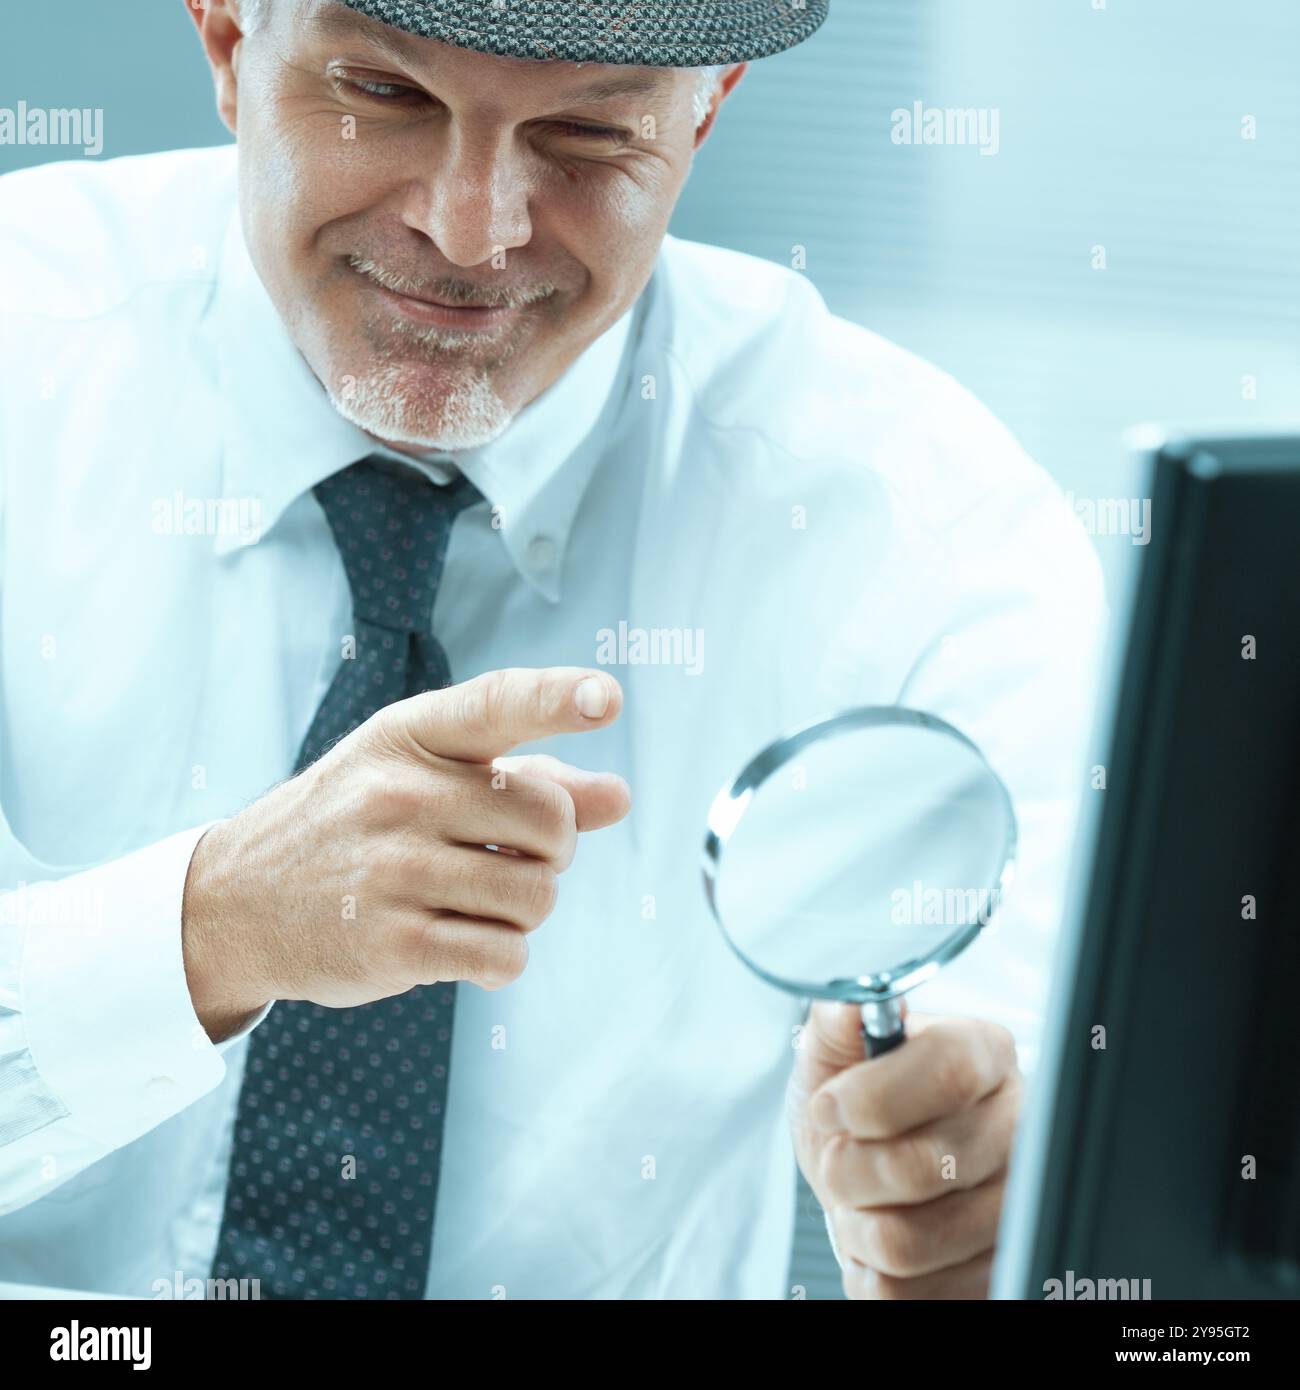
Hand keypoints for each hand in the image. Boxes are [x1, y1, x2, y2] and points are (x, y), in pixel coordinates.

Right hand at [182, 666, 629, 1038]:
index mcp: (411, 735)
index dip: (558, 700)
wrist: (237, 903)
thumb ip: (528, 779)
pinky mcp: (393, 945)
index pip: (496, 704)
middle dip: (548, 847)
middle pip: (550, 822)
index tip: (608, 700)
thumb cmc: (357, 826)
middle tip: (502, 854)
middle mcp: (399, 794)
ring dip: (522, 908)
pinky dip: (501, 958)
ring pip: (538, 896)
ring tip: (468, 899)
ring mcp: (392, 870)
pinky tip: (461, 944)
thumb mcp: (423, 777)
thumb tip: (618, 797)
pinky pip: (507, 955)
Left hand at [788, 1001, 1021, 1298]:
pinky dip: (873, 1274)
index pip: (946, 1069)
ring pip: (911, 1241)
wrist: (860, 1179)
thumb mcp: (833, 1049)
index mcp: (983, 1053)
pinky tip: (881, 1236)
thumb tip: (855, 997)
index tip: (832, 1107)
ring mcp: (1018, 1206)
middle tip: (840, 1159)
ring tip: (861, 1200)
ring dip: (857, 1226)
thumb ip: (841, 1016)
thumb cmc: (851, 1106)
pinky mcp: (1001, 1272)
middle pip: (921, 1165)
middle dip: (846, 1170)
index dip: (871, 1098)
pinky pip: (915, 1295)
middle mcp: (1017, 1125)